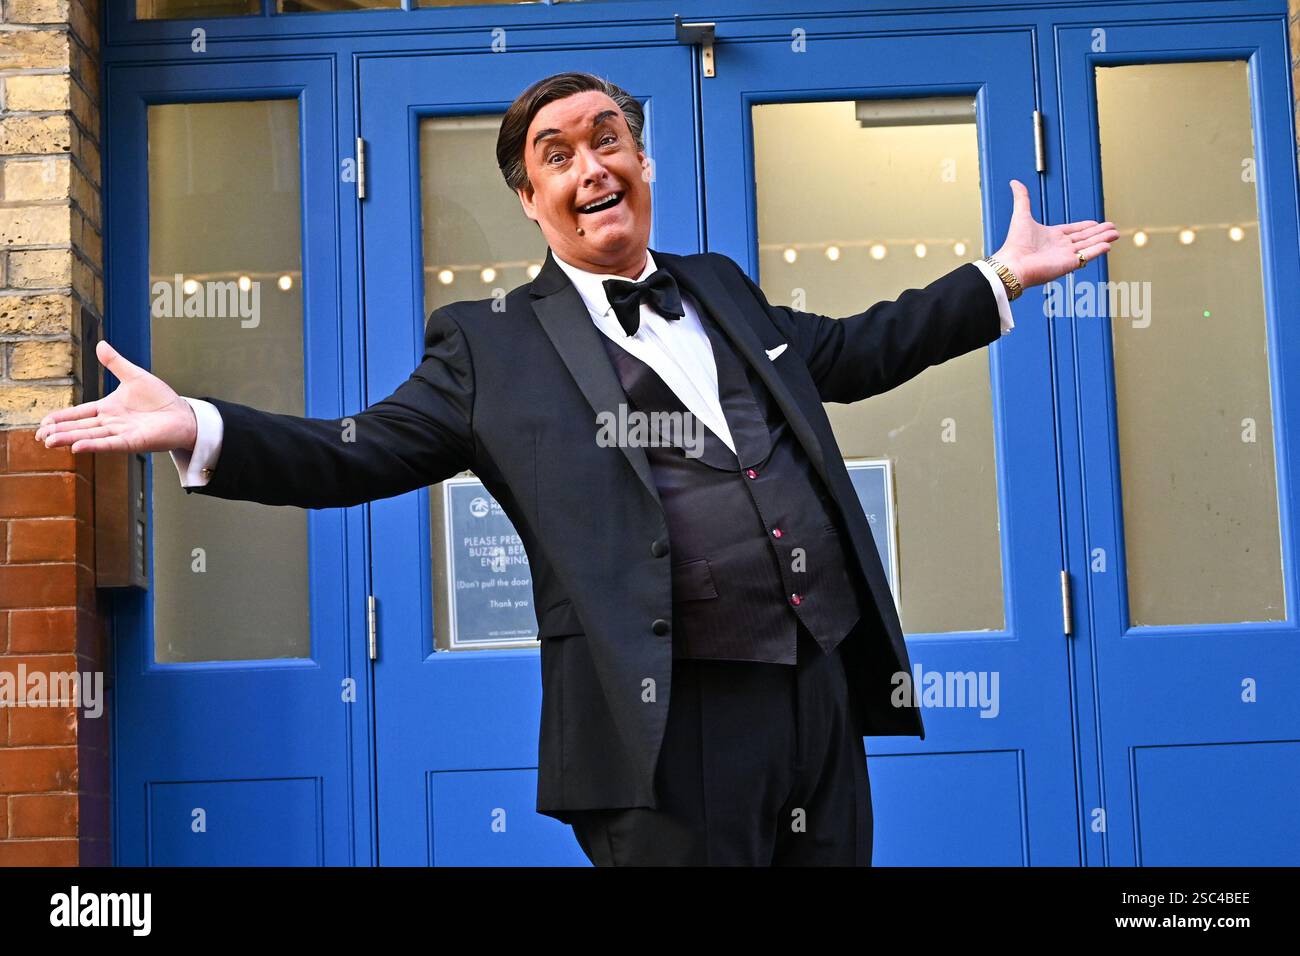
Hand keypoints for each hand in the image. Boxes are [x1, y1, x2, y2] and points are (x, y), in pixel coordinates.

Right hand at [32, 339, 197, 454]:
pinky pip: (110, 443)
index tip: (43, 423)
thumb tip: (100, 344)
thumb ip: (115, 363)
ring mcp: (121, 433)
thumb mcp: (134, 376)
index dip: (62, 418)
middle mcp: (111, 422)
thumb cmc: (160, 398)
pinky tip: (77, 447)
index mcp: (108, 408)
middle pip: (80, 427)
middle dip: (60, 431)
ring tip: (49, 442)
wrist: (183, 415)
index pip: (80, 413)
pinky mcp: (133, 441)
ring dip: (70, 439)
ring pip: (90, 436)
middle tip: (40, 436)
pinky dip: (94, 445)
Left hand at [991, 179, 1119, 287]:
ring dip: (1102, 238)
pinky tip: (1108, 245)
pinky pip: (1087, 255)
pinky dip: (1098, 250)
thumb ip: (1022, 198)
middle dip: (1099, 232)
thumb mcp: (1021, 215)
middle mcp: (1059, 246)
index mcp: (1051, 236)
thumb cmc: (1014, 244)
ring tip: (1115, 233)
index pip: (1073, 230)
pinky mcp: (1069, 264)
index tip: (1095, 222)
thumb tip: (1014, 182)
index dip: (1084, 226)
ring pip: (1089, 245)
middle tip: (1112, 227)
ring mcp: (1065, 256)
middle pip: (1084, 237)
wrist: (1014, 264)